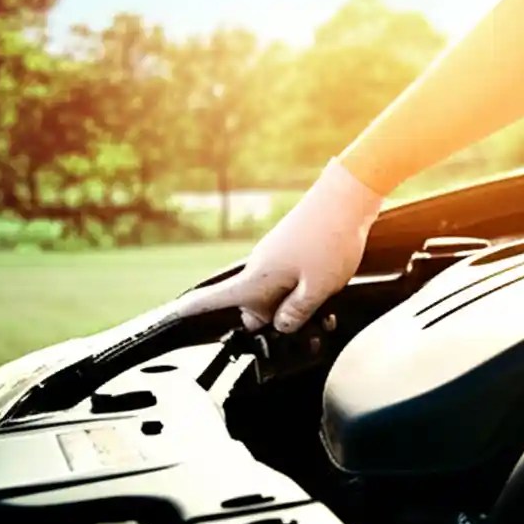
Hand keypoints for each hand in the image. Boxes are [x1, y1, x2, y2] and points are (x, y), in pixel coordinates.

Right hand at [175, 158, 382, 331]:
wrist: (349, 197)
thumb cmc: (332, 240)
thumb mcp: (317, 289)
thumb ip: (296, 313)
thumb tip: (280, 326)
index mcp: (258, 277)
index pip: (216, 297)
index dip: (194, 308)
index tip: (175, 313)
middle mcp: (261, 265)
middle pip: (254, 306)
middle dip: (274, 321)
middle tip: (306, 322)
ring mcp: (277, 256)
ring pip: (276, 293)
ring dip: (296, 305)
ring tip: (324, 301)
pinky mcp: (293, 250)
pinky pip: (291, 279)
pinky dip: (305, 289)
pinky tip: (327, 287)